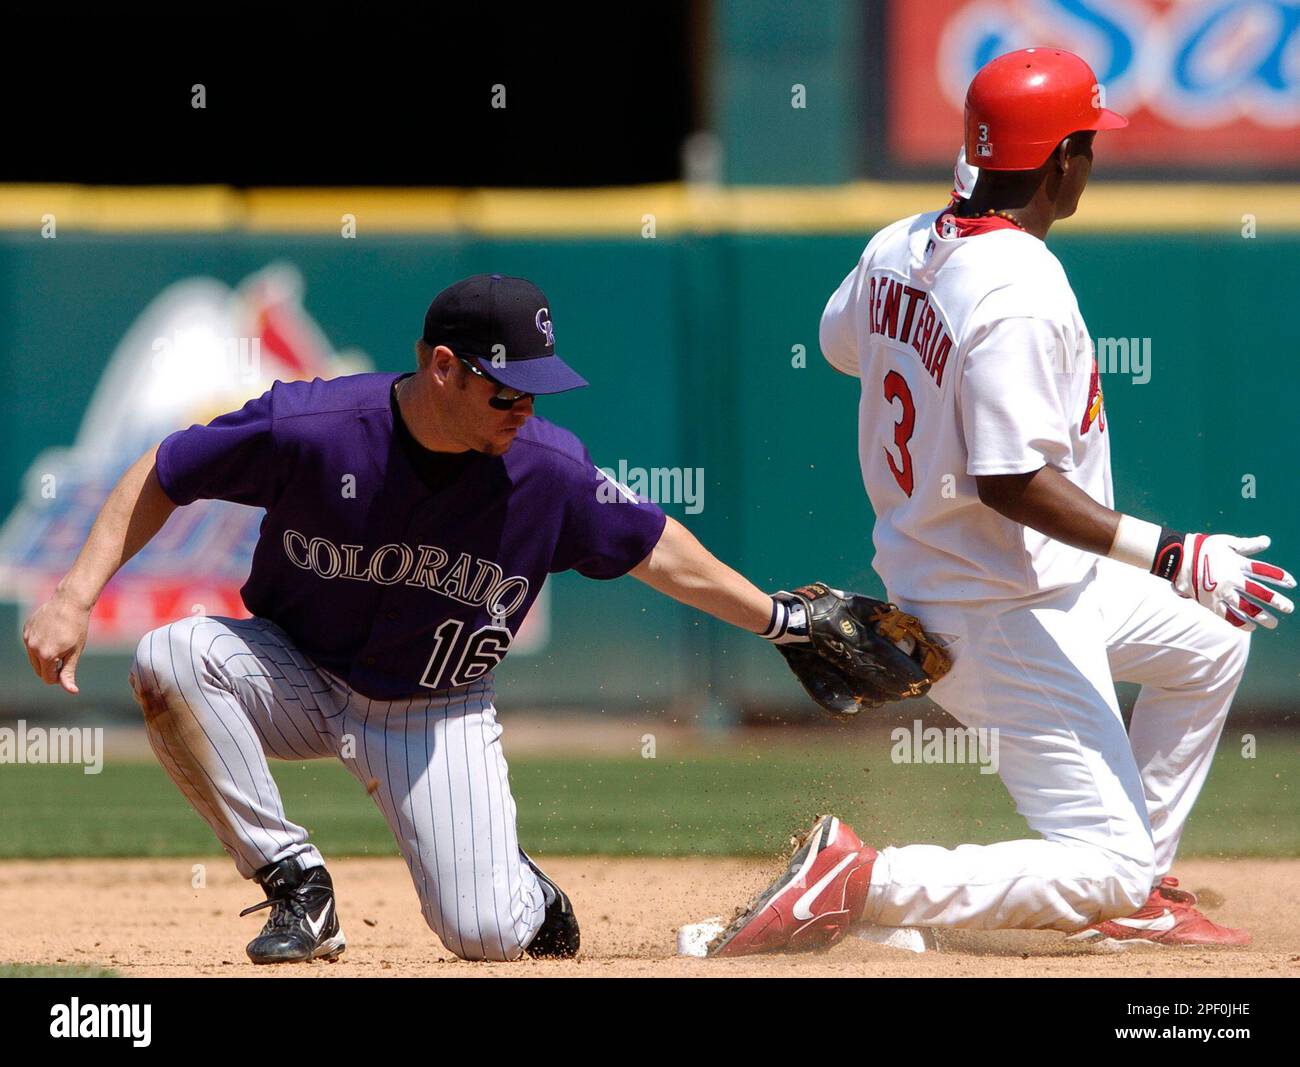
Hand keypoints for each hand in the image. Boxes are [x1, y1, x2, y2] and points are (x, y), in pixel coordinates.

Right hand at [22, 589, 91, 692]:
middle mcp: (33, 648)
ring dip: (45, 657)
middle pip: (39, 670)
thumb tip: (72, 691)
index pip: (48, 678)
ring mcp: (27, 638)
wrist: (70, 602)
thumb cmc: (77, 628)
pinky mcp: (26, 629)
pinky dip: (40, 644)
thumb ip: (69, 673)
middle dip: (51, 668)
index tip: (67, 667)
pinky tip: (53, 634)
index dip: (59, 677)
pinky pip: (31, 644)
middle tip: (65, 656)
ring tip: (60, 644)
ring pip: (34, 658)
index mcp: (46, 656)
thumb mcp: (75, 652)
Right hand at [1170, 534, 1294, 630]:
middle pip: (1259, 593)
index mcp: (1237, 563)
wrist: (1177, 558)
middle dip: (1276, 601)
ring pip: (1246, 608)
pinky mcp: (1210, 603)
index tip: (1291, 583)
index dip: (1279, 577)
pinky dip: (1240, 622)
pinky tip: (1250, 627)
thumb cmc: (1202, 547)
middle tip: (1289, 608)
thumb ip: (1247, 545)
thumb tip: (1267, 541)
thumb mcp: (1226, 542)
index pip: (1263, 571)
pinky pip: (1228, 616)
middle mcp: (1232, 579)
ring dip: (1262, 617)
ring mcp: (1221, 592)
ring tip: (1273, 623)